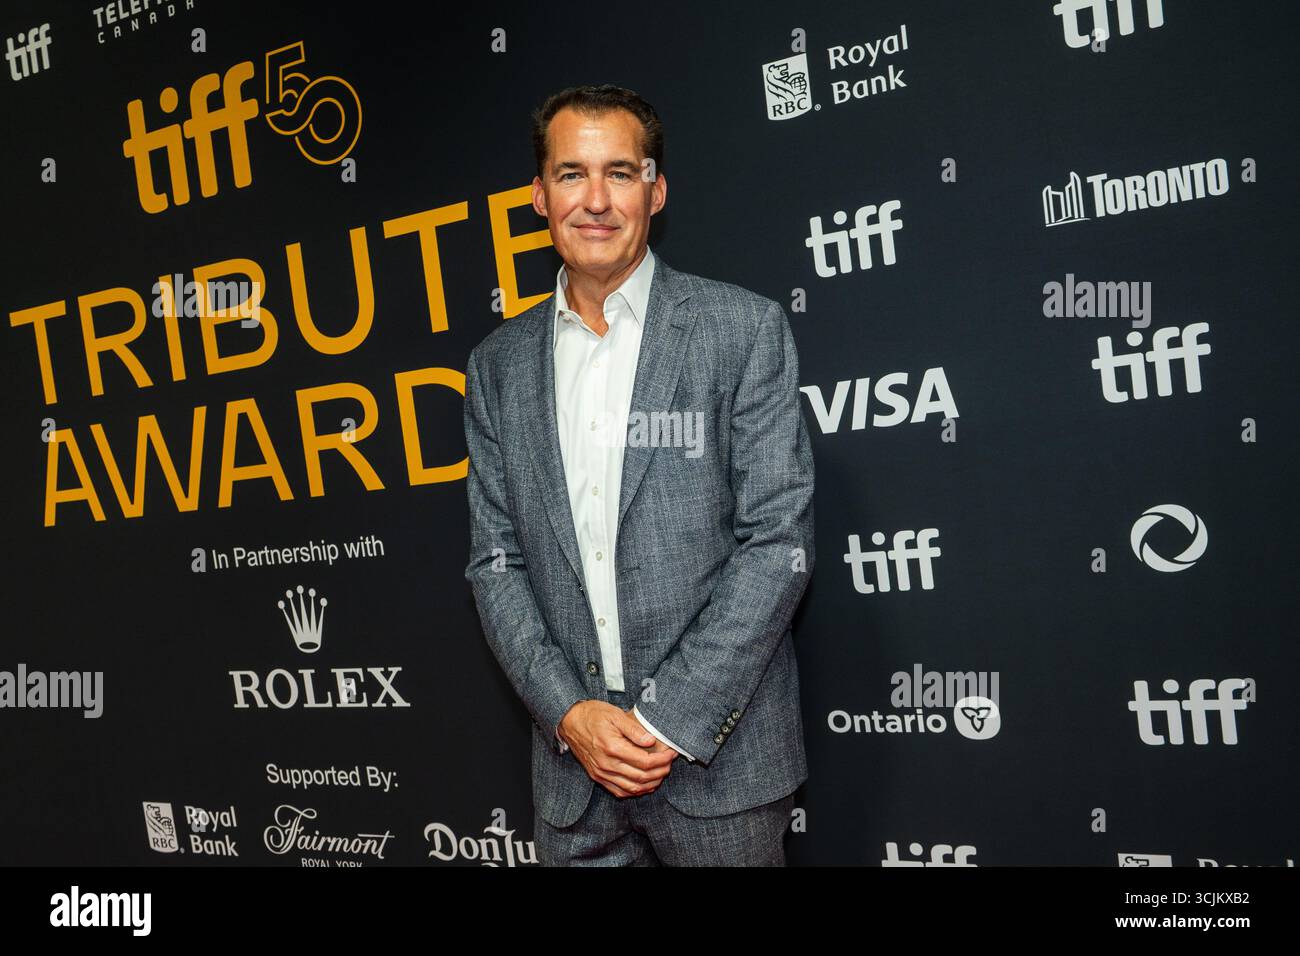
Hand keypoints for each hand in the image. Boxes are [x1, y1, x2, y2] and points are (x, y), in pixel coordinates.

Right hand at [558, 700, 675, 797]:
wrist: (569, 721)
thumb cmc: (593, 715)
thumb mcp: (615, 714)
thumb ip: (634, 730)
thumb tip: (651, 741)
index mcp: (612, 748)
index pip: (645, 762)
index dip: (662, 760)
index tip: (672, 753)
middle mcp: (606, 765)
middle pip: (641, 777)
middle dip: (660, 772)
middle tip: (670, 763)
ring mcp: (601, 773)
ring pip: (632, 788)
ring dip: (651, 784)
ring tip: (662, 773)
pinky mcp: (597, 777)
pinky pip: (619, 791)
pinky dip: (635, 791)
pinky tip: (645, 784)